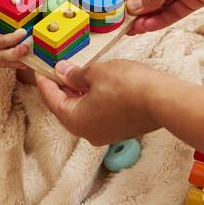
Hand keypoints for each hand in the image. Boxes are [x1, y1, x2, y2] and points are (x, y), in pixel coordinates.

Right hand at [0, 2, 29, 67]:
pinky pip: (3, 63)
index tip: (23, 32)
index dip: (12, 38)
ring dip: (18, 62)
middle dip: (18, 53)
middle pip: (5, 57)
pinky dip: (13, 64)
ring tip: (30, 61)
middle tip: (28, 48)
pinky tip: (23, 63)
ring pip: (5, 63)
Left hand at [34, 59, 164, 144]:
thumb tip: (62, 72)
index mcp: (75, 120)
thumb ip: (75, 74)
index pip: (52, 100)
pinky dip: (93, 101)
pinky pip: (99, 115)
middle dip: (62, 89)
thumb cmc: (128, 86)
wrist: (163, 101)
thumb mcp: (96, 73)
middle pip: (66, 109)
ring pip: (83, 113)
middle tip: (58, 70)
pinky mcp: (120, 130)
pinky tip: (97, 85)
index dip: (45, 83)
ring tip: (77, 75)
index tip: (40, 71)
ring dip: (78, 95)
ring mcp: (105, 134)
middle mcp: (87, 132)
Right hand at [123, 0, 203, 33]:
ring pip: (159, 8)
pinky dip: (161, 21)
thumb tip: (132, 8)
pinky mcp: (192, 1)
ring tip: (133, 31)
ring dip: (146, 19)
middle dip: (135, 12)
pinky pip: (173, 13)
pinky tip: (148, 27)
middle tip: (122, 27)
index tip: (115, 13)